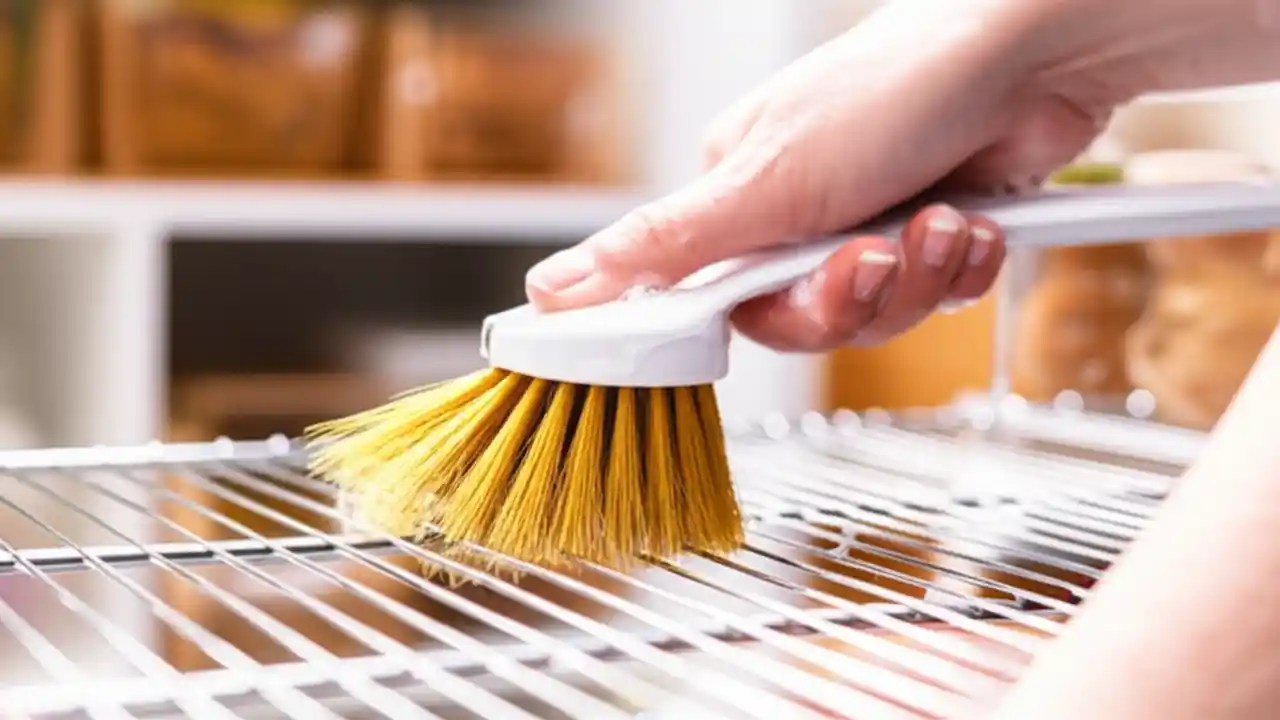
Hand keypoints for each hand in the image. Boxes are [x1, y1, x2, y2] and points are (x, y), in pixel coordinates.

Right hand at [526, 0, 1279, 351]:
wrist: (1033, 58)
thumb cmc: (895, 88)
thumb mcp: (761, 181)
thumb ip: (663, 247)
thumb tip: (556, 288)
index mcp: (738, 196)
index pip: (712, 300)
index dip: (746, 321)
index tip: (773, 316)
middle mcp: (799, 214)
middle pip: (802, 320)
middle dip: (850, 297)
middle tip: (873, 253)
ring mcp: (869, 224)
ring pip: (874, 317)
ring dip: (917, 278)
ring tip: (939, 221)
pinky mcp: (931, 235)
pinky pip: (934, 299)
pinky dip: (960, 267)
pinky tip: (973, 222)